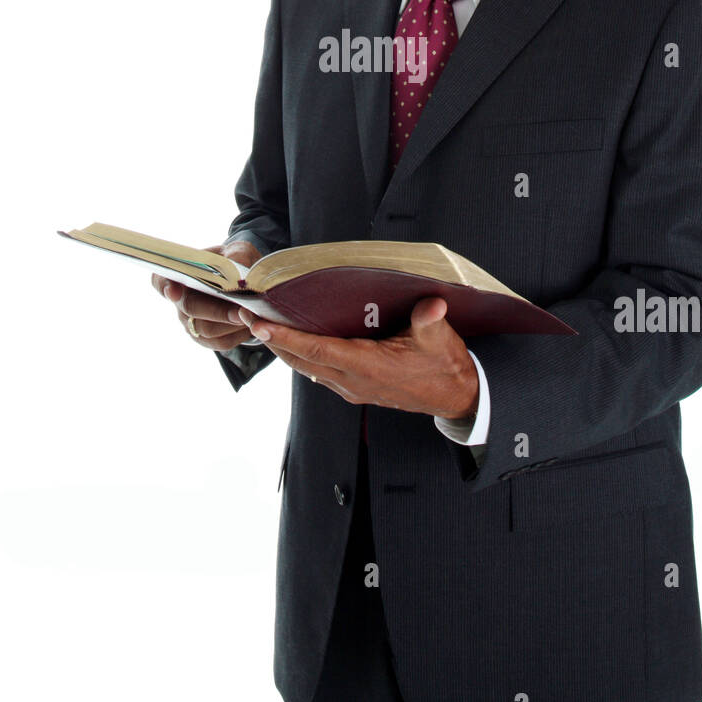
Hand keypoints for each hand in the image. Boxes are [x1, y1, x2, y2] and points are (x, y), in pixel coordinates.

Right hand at [152, 240, 262, 352]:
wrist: (247, 280)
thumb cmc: (237, 262)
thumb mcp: (239, 252)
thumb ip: (237, 257)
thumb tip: (239, 276)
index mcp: (182, 273)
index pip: (161, 280)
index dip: (165, 286)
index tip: (174, 290)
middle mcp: (180, 299)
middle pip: (190, 308)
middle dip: (217, 311)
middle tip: (241, 310)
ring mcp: (190, 321)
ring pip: (206, 330)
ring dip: (231, 324)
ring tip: (252, 315)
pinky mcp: (206, 338)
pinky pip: (221, 342)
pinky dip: (238, 335)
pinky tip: (251, 324)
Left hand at [241, 295, 479, 419]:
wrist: (455, 396)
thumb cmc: (445, 366)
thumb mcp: (440, 339)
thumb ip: (430, 321)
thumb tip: (431, 305)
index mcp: (367, 366)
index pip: (317, 350)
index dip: (286, 338)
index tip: (259, 325)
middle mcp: (353, 381)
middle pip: (301, 360)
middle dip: (272, 340)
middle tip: (246, 317)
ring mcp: (352, 388)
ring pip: (307, 368)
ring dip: (283, 349)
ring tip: (261, 326)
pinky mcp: (356, 389)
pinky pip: (319, 371)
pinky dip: (301, 356)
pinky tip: (294, 343)